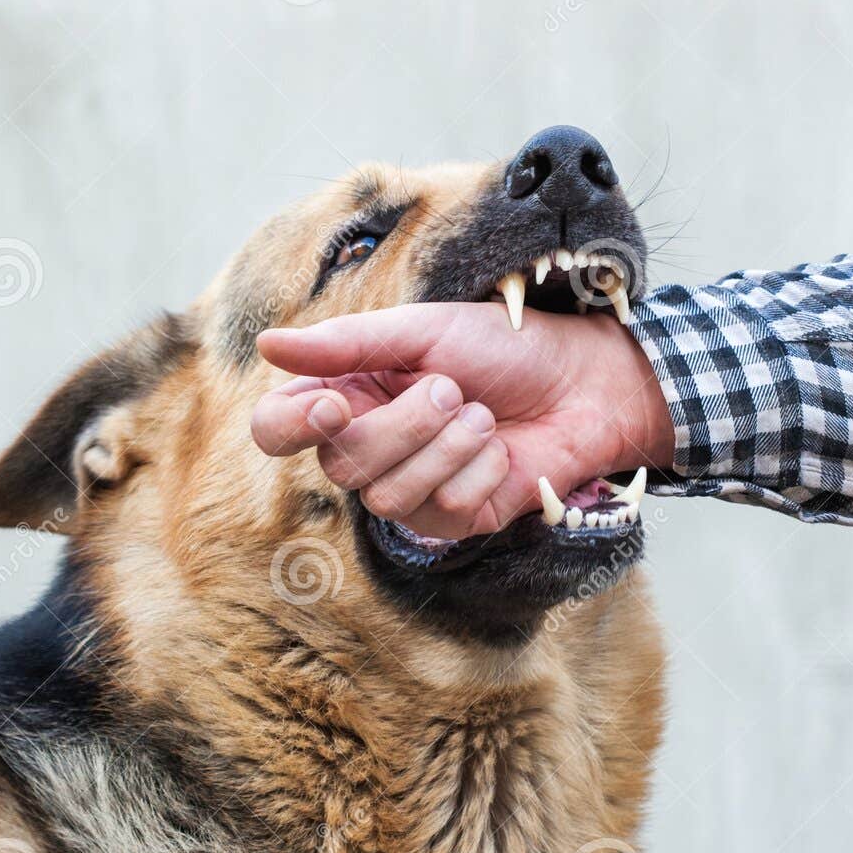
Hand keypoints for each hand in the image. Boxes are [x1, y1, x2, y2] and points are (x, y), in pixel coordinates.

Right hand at [251, 302, 673, 538]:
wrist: (583, 383)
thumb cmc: (504, 347)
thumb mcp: (423, 331)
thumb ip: (346, 343)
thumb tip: (268, 344)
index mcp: (348, 395)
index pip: (278, 428)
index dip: (291, 427)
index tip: (336, 405)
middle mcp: (369, 447)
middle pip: (340, 465)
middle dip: (403, 426)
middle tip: (453, 389)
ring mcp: (410, 489)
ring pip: (388, 496)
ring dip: (447, 448)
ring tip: (482, 417)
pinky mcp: (453, 521)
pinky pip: (442, 511)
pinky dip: (480, 472)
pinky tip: (502, 451)